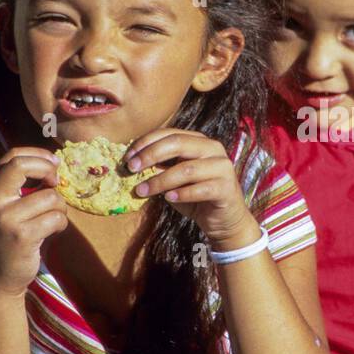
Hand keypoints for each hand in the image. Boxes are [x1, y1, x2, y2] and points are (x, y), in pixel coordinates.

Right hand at [0, 147, 69, 296]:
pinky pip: (56, 218)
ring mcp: (5, 218)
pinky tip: (52, 232)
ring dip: (60, 208)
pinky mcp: (22, 236)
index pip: (12, 156)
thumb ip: (21, 185)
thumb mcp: (6, 207)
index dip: (38, 155)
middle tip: (56, 183)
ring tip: (51, 220)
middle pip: (22, 165)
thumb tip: (54, 163)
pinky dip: (61, 224)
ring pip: (50, 197)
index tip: (54, 164)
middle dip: (48, 169)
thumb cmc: (9, 238)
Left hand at [122, 128, 255, 245]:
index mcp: (198, 141)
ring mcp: (222, 167)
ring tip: (143, 191)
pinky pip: (201, 189)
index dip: (146, 143)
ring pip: (186, 169)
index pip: (169, 134)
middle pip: (177, 144)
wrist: (223, 219)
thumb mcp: (173, 180)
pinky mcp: (226, 188)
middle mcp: (212, 148)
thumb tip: (133, 165)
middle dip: (150, 155)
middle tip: (131, 169)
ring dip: (160, 180)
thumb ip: (159, 169)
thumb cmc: (195, 196)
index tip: (127, 158)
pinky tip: (168, 198)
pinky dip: (182, 194)